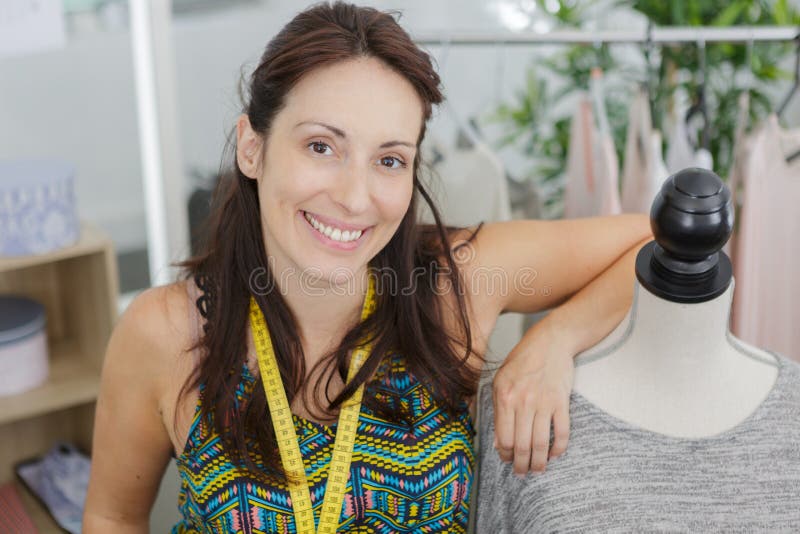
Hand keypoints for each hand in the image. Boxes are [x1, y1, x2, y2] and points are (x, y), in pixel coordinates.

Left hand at [492, 324, 574, 474]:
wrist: (550, 341)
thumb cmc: (522, 360)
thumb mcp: (500, 379)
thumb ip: (497, 409)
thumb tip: (498, 441)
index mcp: (504, 397)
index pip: (503, 437)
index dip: (505, 455)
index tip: (507, 461)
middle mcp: (523, 402)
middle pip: (521, 445)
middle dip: (521, 465)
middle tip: (522, 473)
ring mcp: (544, 402)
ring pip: (540, 443)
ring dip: (539, 462)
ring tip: (538, 469)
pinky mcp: (561, 402)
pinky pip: (562, 432)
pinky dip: (559, 448)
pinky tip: (554, 454)